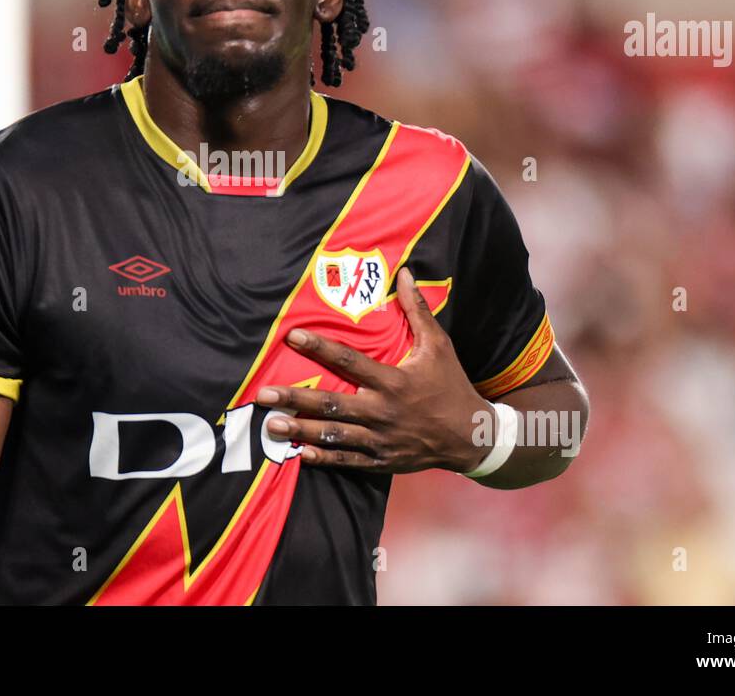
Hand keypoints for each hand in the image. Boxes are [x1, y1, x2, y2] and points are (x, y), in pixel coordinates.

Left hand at [255, 267, 493, 473]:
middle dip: (296, 399)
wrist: (471, 436)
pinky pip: (347, 460)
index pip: (350, 361)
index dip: (320, 347)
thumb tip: (406, 274)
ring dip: (301, 430)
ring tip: (270, 426)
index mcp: (393, 381)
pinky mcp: (380, 460)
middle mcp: (382, 411)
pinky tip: (300, 453)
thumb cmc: (450, 385)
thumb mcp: (438, 346)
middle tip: (264, 395)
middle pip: (332, 404)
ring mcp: (380, 440)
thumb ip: (417, 311)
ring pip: (334, 435)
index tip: (293, 336)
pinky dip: (323, 458)